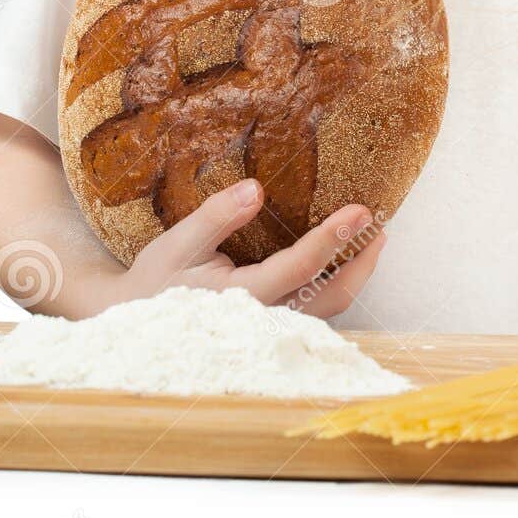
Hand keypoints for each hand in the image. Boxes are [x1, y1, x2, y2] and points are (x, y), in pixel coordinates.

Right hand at [83, 180, 386, 320]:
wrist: (137, 325)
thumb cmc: (155, 280)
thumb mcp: (177, 243)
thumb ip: (216, 216)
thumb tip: (257, 188)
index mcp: (239, 298)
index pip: (299, 267)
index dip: (333, 238)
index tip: (361, 212)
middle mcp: (263, 319)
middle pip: (330, 296)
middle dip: (362, 262)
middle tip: (380, 226)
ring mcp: (270, 329)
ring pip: (328, 309)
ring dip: (355, 275)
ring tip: (373, 240)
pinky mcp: (272, 329)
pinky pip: (316, 310)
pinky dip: (337, 285)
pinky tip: (344, 260)